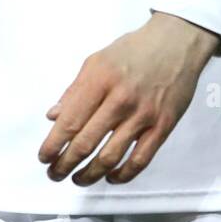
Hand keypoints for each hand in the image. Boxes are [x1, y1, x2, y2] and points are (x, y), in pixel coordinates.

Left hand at [37, 12, 220, 187]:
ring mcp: (143, 114)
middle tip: (55, 173)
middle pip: (86, 143)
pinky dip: (123, 174)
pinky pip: (140, 159)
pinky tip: (111, 177)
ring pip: (111, 156)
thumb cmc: (133, 50)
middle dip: (65, 164)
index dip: (53, 145)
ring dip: (90, 174)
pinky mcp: (163, 125)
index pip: (69, 122)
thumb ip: (74, 90)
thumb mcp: (96, 61)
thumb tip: (53, 116)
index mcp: (99, 80)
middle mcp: (120, 99)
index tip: (44, 157)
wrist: (176, 41)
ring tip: (78, 179)